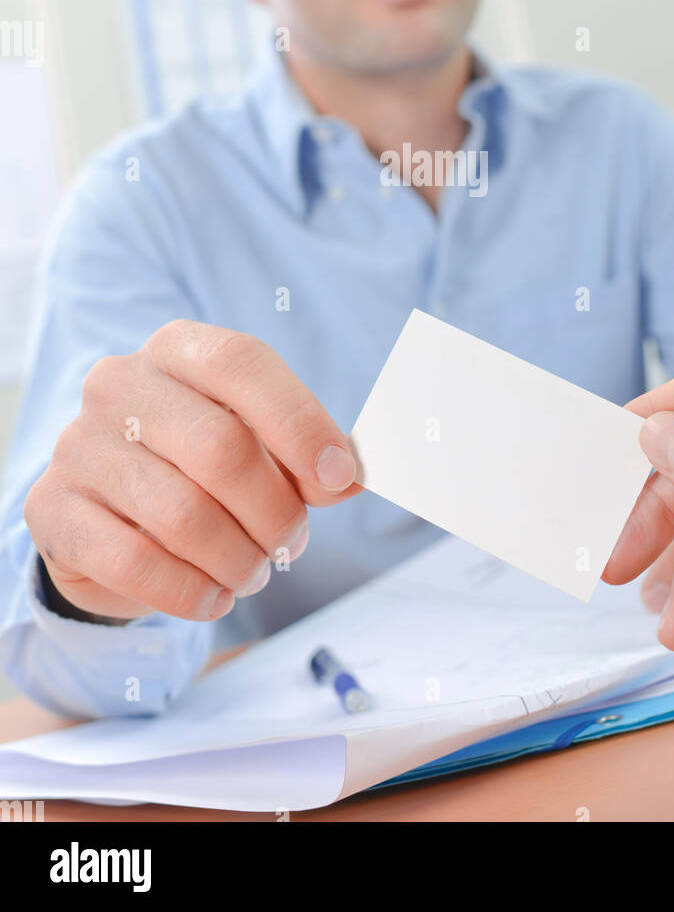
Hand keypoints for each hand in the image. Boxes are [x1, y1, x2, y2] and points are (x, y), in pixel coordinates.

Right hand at [24, 321, 360, 622]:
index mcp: (178, 348)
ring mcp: (79, 446)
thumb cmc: (200, 467)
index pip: (243, 363)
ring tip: (253, 571)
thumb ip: (305, 456)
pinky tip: (213, 597)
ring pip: (183, 515)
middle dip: (275, 511)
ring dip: (238, 558)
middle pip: (221, 448)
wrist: (110, 512)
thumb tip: (348, 477)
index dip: (301, 423)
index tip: (340, 479)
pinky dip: (191, 591)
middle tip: (291, 543)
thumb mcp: (258, 444)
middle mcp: (120, 385)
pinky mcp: (53, 511)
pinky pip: (136, 563)